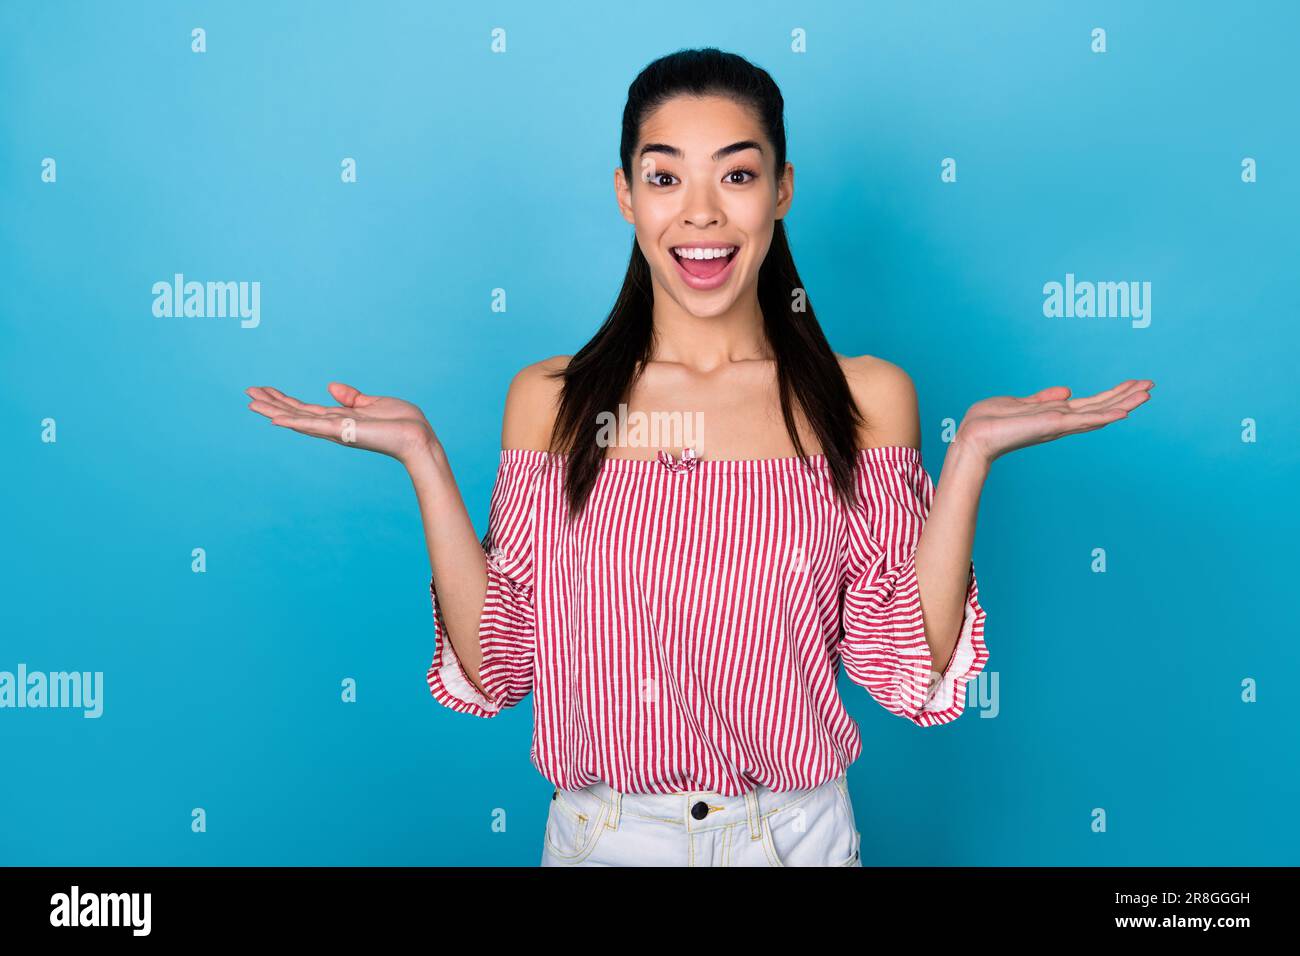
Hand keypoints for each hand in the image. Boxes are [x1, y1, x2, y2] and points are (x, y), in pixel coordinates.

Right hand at [245, 382, 437, 464]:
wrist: (418, 437)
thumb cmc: (402, 423)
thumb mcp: (372, 403)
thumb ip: (351, 397)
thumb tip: (330, 386)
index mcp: (340, 419)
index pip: (305, 408)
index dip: (284, 400)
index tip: (265, 389)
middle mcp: (333, 426)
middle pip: (295, 413)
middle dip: (272, 404)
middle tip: (248, 393)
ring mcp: (336, 430)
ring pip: (298, 420)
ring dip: (274, 411)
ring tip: (251, 402)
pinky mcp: (344, 432)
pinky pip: (314, 426)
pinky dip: (294, 423)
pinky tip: (275, 419)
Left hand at [955, 379, 1154, 465]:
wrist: (973, 437)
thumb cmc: (990, 422)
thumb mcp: (1020, 403)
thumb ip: (1043, 398)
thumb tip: (1067, 390)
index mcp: (1054, 414)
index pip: (1090, 404)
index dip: (1113, 394)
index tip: (1134, 384)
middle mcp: (1061, 421)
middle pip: (1101, 407)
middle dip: (1126, 396)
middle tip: (1152, 386)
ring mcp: (1059, 424)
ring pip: (1099, 412)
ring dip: (1124, 403)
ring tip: (1148, 394)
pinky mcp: (1052, 425)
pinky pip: (1084, 420)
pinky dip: (1105, 416)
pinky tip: (1125, 411)